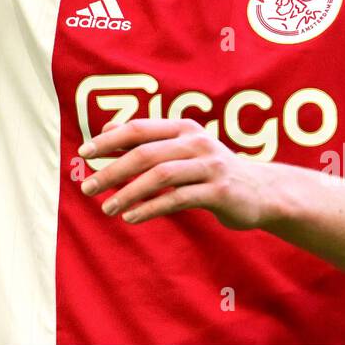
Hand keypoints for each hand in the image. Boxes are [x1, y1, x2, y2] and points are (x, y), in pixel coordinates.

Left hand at [77, 118, 282, 229]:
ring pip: (160, 176)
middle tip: (86, 188)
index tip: (83, 154)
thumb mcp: (181, 150)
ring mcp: (209, 166)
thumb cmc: (210, 170)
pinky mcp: (219, 191)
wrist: (261, 192)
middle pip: (145, 153)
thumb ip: (147, 142)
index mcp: (182, 128)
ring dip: (128, 192)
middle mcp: (196, 142)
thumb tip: (105, 133)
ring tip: (106, 208)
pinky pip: (178, 199)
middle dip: (112, 170)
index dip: (109, 139)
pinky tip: (131, 217)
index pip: (138, 128)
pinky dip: (151, 208)